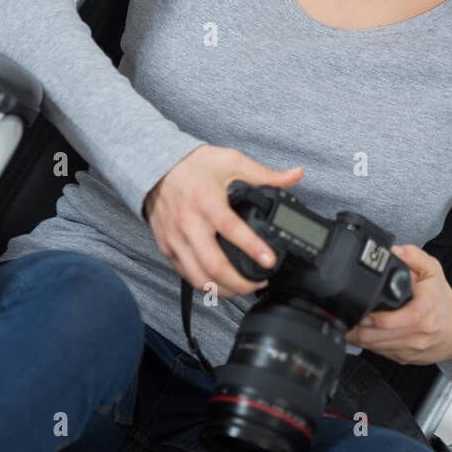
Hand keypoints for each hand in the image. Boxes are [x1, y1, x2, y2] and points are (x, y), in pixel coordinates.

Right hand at [143, 144, 304, 299]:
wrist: (156, 167)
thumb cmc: (195, 166)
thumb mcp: (232, 162)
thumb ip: (265, 174)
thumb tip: (295, 175)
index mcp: (207, 201)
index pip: (231, 229)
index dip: (252, 247)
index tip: (269, 261)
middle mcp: (188, 223)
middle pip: (213, 264)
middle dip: (239, 282)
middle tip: (259, 283)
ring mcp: (175, 238)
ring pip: (198, 277)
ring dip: (223, 289)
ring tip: (244, 289)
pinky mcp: (166, 247)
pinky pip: (186, 274)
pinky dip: (205, 284)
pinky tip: (221, 284)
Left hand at [345, 244, 451, 365]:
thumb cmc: (445, 304)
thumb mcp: (433, 272)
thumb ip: (413, 257)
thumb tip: (394, 251)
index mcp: (418, 314)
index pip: (383, 322)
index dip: (364, 317)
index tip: (355, 309)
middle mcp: (414, 335)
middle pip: (372, 338)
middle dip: (355, 329)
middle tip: (347, 318)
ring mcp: (409, 350)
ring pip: (374, 348)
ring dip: (358, 338)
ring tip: (352, 326)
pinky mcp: (406, 359)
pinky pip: (381, 354)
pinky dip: (371, 345)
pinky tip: (367, 334)